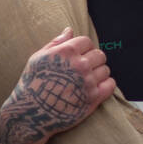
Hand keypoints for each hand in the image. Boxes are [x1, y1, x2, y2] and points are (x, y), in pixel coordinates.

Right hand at [2, 28, 114, 142]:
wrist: (31, 113)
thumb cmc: (32, 83)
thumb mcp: (38, 58)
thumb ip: (56, 43)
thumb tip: (70, 30)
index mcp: (66, 52)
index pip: (87, 41)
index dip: (83, 48)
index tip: (79, 56)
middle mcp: (79, 65)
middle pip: (99, 55)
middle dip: (93, 60)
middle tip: (84, 69)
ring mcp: (88, 82)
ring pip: (105, 69)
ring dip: (99, 73)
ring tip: (87, 80)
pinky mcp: (93, 99)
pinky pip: (111, 85)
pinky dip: (106, 85)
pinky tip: (95, 88)